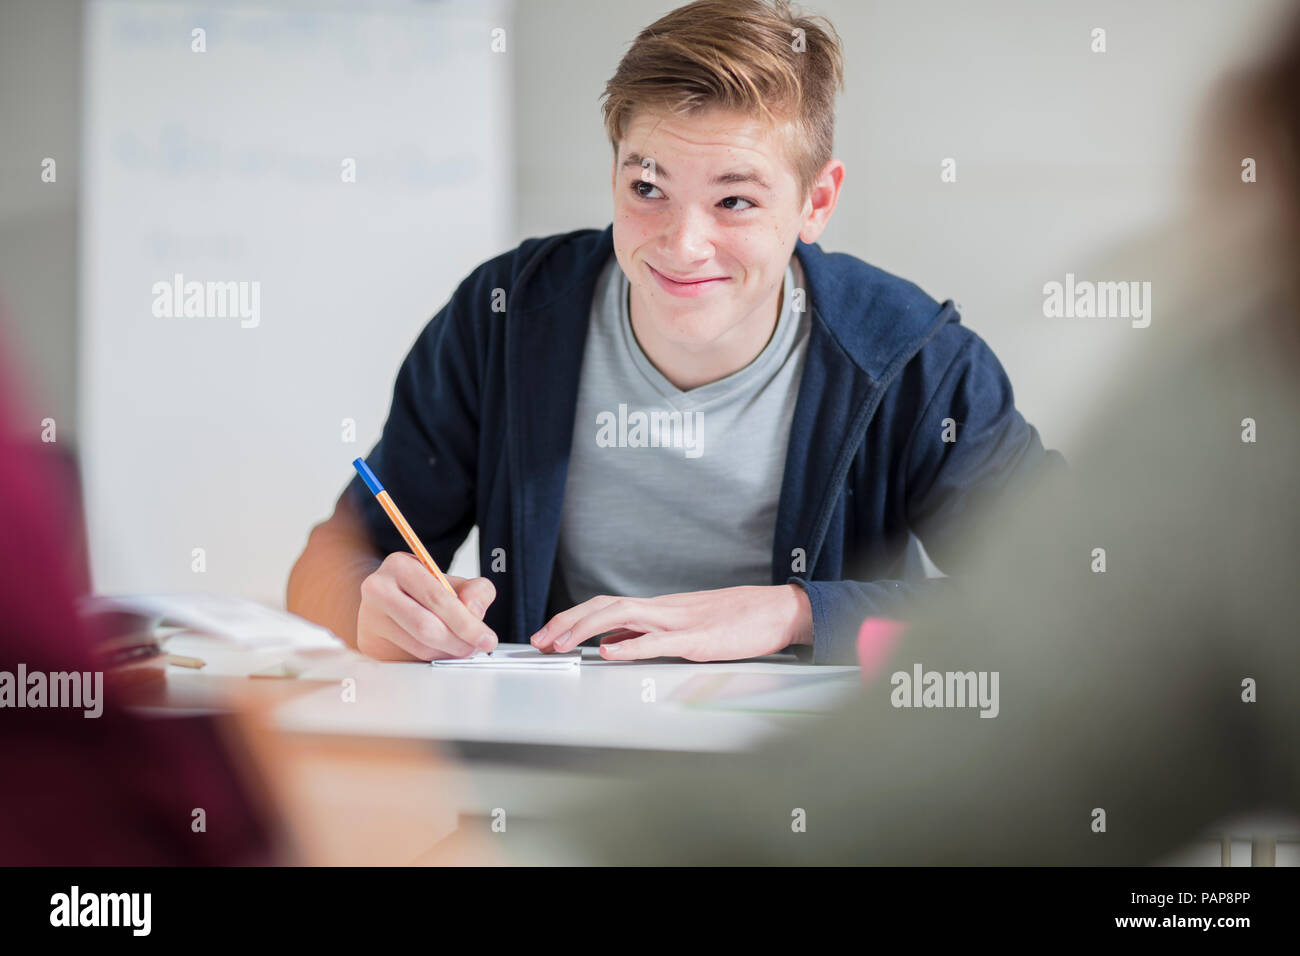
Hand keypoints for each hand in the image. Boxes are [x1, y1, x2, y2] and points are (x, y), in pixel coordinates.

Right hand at [356, 553, 497, 660]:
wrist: (388, 599)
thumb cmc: (422, 591)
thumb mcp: (454, 583)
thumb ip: (476, 591)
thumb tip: (475, 612)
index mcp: (400, 566)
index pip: (438, 599)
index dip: (467, 623)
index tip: (487, 638)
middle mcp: (378, 589)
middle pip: (425, 627)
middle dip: (458, 642)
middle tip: (474, 648)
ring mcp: (368, 618)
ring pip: (418, 647)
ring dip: (446, 653)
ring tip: (458, 647)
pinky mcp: (368, 643)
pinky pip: (408, 659)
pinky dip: (431, 659)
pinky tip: (438, 650)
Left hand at [529, 584, 812, 661]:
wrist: (779, 611)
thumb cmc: (740, 621)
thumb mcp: (689, 628)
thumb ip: (652, 635)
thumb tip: (616, 644)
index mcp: (661, 609)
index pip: (607, 607)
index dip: (573, 617)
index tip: (548, 632)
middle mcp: (664, 609)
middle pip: (605, 607)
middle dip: (567, 621)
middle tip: (539, 639)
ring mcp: (680, 622)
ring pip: (622, 617)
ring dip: (585, 629)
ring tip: (560, 643)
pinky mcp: (698, 639)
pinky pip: (658, 641)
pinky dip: (630, 646)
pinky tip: (608, 652)